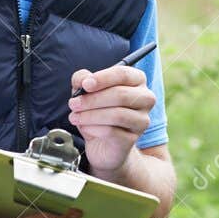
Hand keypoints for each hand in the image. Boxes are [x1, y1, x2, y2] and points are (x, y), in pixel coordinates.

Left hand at [67, 63, 153, 179]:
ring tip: (75, 117)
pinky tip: (85, 128)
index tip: (85, 85)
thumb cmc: (97, 112)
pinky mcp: (133, 139)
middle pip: (121, 95)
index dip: (103, 78)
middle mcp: (145, 98)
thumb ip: (82, 79)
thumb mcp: (86, 91)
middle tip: (73, 104)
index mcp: (136, 80)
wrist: (102, 144)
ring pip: (117, 115)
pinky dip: (93, 129)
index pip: (123, 74)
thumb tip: (83, 80)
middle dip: (92, 99)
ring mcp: (142, 120)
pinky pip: (112, 132)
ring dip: (90, 115)